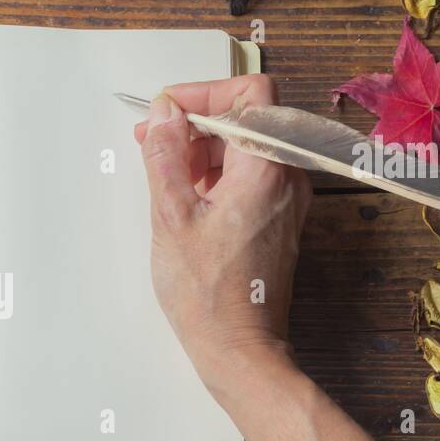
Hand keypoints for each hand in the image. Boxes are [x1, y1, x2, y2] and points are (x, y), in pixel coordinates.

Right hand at [134, 75, 311, 387]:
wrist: (239, 348)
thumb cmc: (210, 295)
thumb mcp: (171, 216)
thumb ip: (165, 156)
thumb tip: (163, 116)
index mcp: (266, 167)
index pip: (250, 93)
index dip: (205, 91)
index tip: (168, 109)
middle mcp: (286, 178)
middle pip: (246, 119)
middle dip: (196, 122)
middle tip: (153, 139)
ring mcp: (285, 201)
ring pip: (245, 149)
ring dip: (202, 150)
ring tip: (163, 173)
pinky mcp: (277, 221)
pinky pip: (248, 178)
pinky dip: (215, 176)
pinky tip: (184, 198)